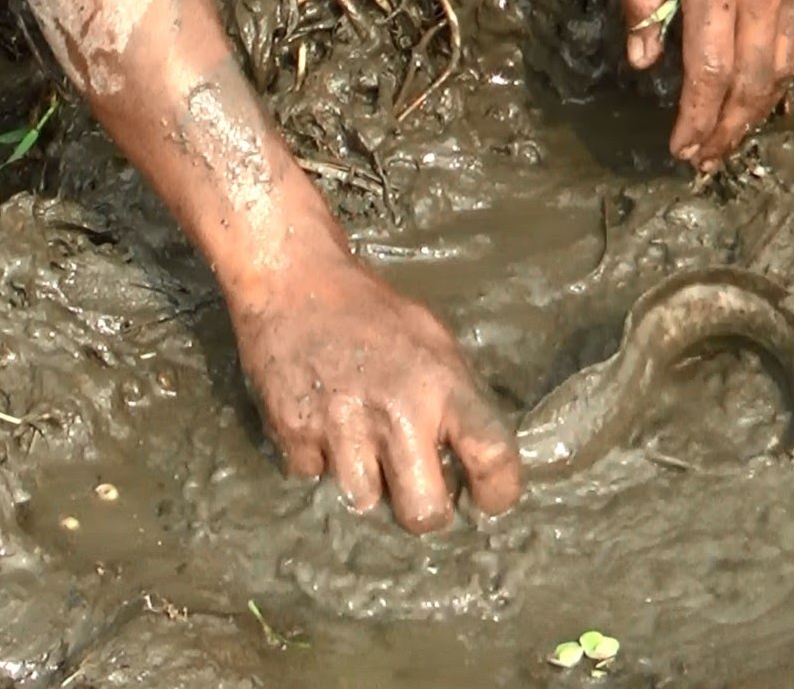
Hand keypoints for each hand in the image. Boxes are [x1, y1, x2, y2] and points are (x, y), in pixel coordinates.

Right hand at [226, 256, 522, 533]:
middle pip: (423, 513)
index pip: (493, 457)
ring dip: (365, 482)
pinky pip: (312, 474)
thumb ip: (454, 396)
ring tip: (360, 446)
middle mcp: (398, 412)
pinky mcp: (294, 430)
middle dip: (424, 512)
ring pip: (363, 500)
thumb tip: (473, 452)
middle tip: (419, 492)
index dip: (499, 491)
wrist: (294, 280)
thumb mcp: (433, 340)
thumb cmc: (371, 310)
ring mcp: (343, 426)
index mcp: (444, 386)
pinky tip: (321, 423)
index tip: (489, 500)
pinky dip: (317, 459)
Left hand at [622, 0, 793, 169]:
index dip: (696, 119)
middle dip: (727, 130)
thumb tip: (642, 60)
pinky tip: (765, 97)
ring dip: (757, 112)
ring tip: (732, 138)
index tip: (682, 149)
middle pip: (750, 83)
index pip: (709, 73)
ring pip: (783, 68)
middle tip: (707, 159)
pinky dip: (784, 77)